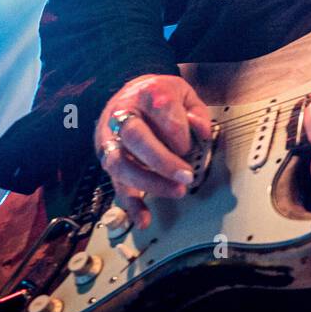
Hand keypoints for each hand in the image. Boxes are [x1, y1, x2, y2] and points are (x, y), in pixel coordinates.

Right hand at [94, 74, 212, 228]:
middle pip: (136, 138)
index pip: (161, 113)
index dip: (180, 132)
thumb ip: (197, 112)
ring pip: (121, 163)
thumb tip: (202, 131)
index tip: (192, 144)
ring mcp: (111, 138)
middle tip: (186, 175)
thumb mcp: (183, 93)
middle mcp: (123, 114)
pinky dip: (130, 205)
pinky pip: (116, 184)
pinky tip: (143, 218)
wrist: (129, 93)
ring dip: (149, 182)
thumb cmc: (158, 96)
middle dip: (162, 161)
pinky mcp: (108, 159)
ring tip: (176, 191)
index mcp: (146, 93)